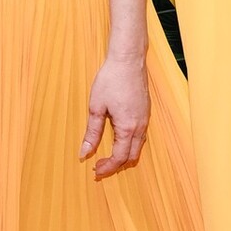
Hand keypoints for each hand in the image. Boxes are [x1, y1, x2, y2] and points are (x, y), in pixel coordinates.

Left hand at [78, 54, 149, 179]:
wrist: (128, 59)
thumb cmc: (111, 79)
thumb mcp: (96, 107)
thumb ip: (92, 132)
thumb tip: (84, 153)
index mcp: (128, 128)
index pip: (119, 158)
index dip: (108, 168)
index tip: (95, 171)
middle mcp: (140, 126)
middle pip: (132, 156)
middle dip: (117, 165)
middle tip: (100, 166)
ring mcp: (145, 119)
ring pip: (138, 146)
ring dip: (124, 155)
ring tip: (109, 155)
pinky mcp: (146, 111)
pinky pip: (141, 135)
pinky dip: (131, 143)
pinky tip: (119, 138)